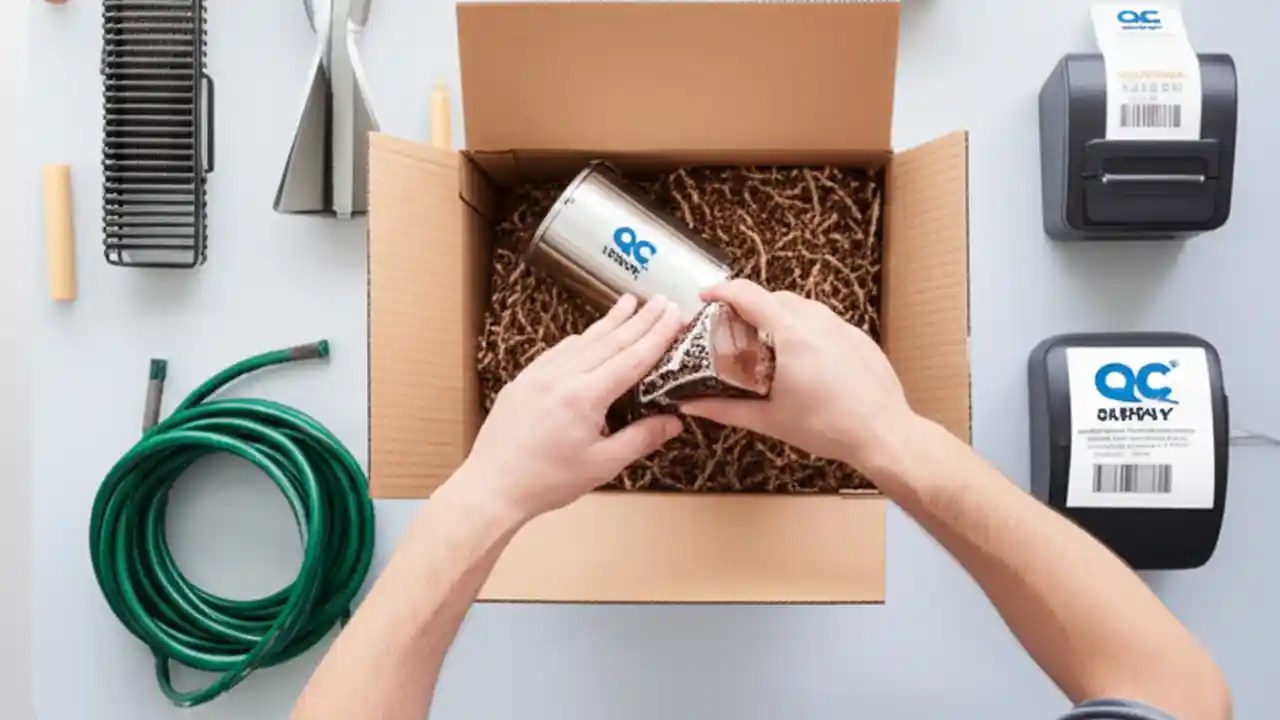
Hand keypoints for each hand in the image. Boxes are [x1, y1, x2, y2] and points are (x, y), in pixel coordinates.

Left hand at [457, 294, 684, 521]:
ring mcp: (539, 376)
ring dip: (609, 322)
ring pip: (582, 341)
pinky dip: (580, 339)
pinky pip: (558, 351)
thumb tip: (673, 422)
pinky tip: (588, 334)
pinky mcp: (523, 381)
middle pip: (610, 341)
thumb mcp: (603, 465)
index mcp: (584, 397)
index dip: (657, 335)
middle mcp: (561, 378)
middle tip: (661, 300)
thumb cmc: (546, 481)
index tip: (675, 316)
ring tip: (629, 303)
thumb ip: (641, 438)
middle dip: (639, 319)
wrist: (492, 487)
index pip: (631, 358)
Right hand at [682, 280, 916, 475]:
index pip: (748, 294)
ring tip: (768, 347)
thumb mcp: (770, 419)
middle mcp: (818, 321)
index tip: (707, 298)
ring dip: (779, 317)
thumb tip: (693, 405)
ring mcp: (842, 327)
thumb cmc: (830, 427)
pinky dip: (806, 331)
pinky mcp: (858, 337)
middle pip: (774, 297)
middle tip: (734, 331)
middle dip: (750, 307)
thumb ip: (726, 409)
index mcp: (792, 333)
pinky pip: (825, 323)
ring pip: (802, 307)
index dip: (721, 291)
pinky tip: (803, 361)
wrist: (882, 434)